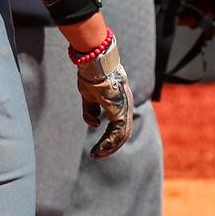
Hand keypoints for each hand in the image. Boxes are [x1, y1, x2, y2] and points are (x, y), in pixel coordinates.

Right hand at [75, 37, 134, 158]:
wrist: (94, 60)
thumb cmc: (91, 74)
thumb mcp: (88, 96)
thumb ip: (91, 111)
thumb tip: (94, 125)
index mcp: (120, 103)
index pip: (118, 128)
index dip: (109, 140)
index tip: (97, 149)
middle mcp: (126, 106)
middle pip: (122, 134)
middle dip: (110, 147)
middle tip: (97, 155)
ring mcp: (124, 107)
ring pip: (122, 135)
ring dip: (109, 148)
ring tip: (96, 155)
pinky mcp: (120, 108)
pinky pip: (118, 131)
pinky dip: (110, 142)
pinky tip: (100, 149)